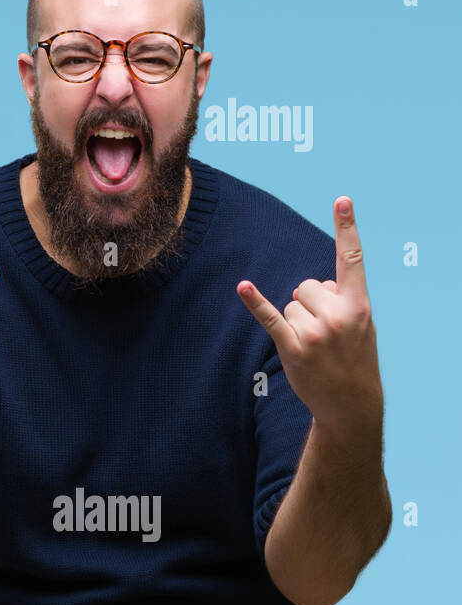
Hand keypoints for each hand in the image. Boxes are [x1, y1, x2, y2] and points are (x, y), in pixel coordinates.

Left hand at [236, 196, 382, 435]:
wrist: (352, 404)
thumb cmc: (354, 358)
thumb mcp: (361, 326)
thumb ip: (339, 299)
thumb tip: (306, 289)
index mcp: (360, 305)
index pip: (352, 259)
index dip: (348, 228)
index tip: (342, 200)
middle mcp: (339, 315)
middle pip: (306, 285)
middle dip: (309, 304)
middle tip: (325, 333)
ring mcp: (316, 332)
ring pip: (289, 304)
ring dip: (295, 321)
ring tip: (314, 346)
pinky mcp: (293, 347)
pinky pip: (270, 317)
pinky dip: (255, 302)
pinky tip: (243, 287)